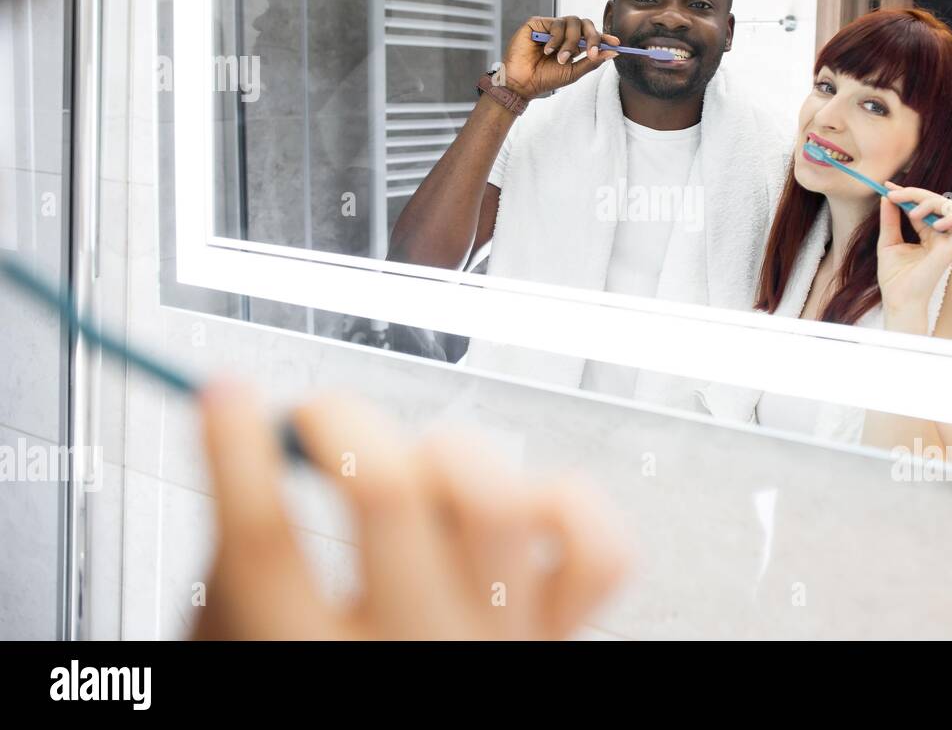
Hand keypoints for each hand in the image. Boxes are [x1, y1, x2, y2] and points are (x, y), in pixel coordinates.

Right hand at [193, 379, 631, 639]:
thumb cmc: (312, 683)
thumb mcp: (229, 643)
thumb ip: (238, 566)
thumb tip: (258, 442)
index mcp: (307, 667)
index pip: (263, 541)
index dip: (234, 448)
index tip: (228, 394)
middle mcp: (412, 658)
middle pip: (387, 494)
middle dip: (343, 421)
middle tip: (321, 415)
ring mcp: (497, 645)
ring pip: (495, 500)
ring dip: (447, 452)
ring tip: (418, 463)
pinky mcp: (560, 637)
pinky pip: (597, 551)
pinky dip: (562, 500)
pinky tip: (516, 495)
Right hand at [497, 15, 620, 99]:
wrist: (523, 83)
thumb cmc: (546, 79)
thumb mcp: (573, 72)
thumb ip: (592, 61)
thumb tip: (612, 52)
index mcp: (573, 44)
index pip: (591, 35)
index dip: (604, 37)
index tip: (616, 43)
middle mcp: (563, 34)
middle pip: (585, 24)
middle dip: (591, 37)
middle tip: (591, 52)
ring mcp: (550, 27)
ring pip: (572, 22)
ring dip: (570, 42)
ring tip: (561, 58)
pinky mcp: (537, 23)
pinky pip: (556, 23)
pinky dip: (556, 38)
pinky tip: (548, 50)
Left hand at [876, 182, 951, 322]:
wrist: (898, 297)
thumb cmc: (894, 277)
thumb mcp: (887, 242)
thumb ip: (889, 220)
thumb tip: (886, 197)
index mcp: (927, 233)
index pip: (924, 205)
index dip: (909, 193)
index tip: (888, 188)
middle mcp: (940, 235)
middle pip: (939, 201)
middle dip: (916, 193)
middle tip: (895, 195)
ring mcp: (948, 241)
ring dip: (934, 202)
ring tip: (914, 213)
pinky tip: (934, 223)